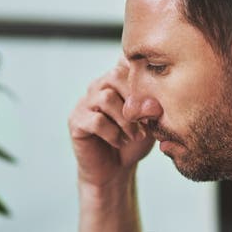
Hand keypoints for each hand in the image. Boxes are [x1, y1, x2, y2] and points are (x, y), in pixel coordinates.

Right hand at [68, 60, 153, 188]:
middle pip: (115, 75)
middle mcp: (98, 87)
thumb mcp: (150, 122)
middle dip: (135, 99)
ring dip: (125, 120)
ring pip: (106, 98)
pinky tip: (119, 142)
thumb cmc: (133, 142)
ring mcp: (84, 103)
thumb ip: (153, 107)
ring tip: (134, 135)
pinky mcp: (76, 122)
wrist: (115, 170)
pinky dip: (113, 133)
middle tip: (146, 121)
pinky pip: (96, 121)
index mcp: (116, 81)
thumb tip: (152, 103)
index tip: (154, 100)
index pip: (125, 62)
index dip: (141, 76)